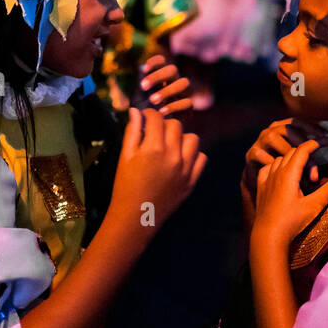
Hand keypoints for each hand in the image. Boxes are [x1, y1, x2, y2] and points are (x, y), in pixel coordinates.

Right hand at [108, 108, 206, 230]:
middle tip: (155, 132)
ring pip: (192, 139)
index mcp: (154, 148)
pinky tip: (180, 158)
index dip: (150, 114)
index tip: (146, 117)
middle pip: (176, 125)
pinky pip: (201, 158)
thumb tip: (135, 111)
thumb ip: (132, 131)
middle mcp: (173, 156)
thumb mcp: (125, 156)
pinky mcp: (192, 181)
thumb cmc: (126, 186)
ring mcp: (185, 169)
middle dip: (164, 125)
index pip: (157, 118)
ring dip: (181, 138)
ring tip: (170, 145)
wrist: (136, 216)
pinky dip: (193, 155)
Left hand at [138, 54, 191, 115]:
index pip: (162, 61)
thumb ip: (141, 84)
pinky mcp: (188, 109)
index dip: (154, 62)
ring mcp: (183, 94)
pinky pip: (188, 102)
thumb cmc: (143, 112)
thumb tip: (141, 68)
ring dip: (167, 90)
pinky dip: (174, 106)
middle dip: (157, 76)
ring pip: (183, 83)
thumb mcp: (138, 98)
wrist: (151, 132)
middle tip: (143, 87)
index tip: (143, 70)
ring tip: (152, 100)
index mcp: (160, 76)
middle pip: (172, 69)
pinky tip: (161, 112)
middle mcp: (173, 82)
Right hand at [246, 117, 323, 175]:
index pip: (298, 122)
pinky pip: (261, 153)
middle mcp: (270, 131)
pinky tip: (282, 173)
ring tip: (299, 169)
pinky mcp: (251, 154)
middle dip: (302, 143)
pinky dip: (271, 161)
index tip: (327, 138)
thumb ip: (312, 154)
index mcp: (283, 129)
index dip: (312, 128)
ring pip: (273, 138)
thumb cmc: (285, 171)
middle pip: (287, 129)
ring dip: (287, 152)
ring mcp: (260, 141)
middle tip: (315, 159)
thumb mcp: (300, 161)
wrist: (262, 186)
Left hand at [251, 140, 327, 250]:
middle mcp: (276, 172)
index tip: (319, 143)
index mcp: (289, 174)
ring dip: (291, 162)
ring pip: (279, 160)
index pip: (301, 151)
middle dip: (305, 158)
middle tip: (314, 177)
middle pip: (291, 153)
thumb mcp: (314, 205)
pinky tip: (280, 175)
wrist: (268, 235)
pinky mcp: (261, 188)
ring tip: (300, 178)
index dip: (311, 145)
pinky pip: (267, 169)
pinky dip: (275, 167)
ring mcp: (267, 179)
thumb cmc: (292, 221)